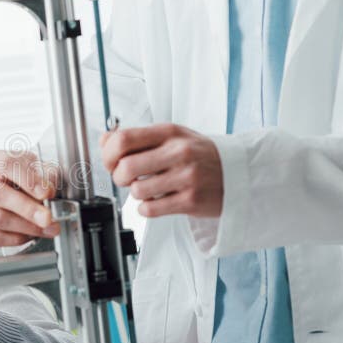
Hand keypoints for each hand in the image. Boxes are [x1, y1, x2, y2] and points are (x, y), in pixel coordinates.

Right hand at [0, 150, 60, 246]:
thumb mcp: (43, 169)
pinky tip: (30, 234)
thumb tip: (48, 192)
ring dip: (26, 227)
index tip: (47, 193)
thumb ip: (47, 178)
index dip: (28, 181)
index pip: (7, 165)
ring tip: (47, 228)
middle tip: (47, 217)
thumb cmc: (30, 177)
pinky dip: (16, 238)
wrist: (22, 188)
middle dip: (26, 209)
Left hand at [101, 123, 222, 217]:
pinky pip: (150, 209)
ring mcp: (186, 177)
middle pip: (125, 167)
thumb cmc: (200, 154)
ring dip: (136, 193)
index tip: (111, 161)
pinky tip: (156, 200)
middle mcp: (178, 152)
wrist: (238, 172)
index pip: (123, 139)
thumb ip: (139, 137)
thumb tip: (104, 140)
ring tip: (148, 188)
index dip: (108, 153)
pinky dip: (146, 208)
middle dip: (118, 176)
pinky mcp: (191, 200)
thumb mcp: (172, 136)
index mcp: (169, 133)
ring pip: (137, 190)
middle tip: (126, 178)